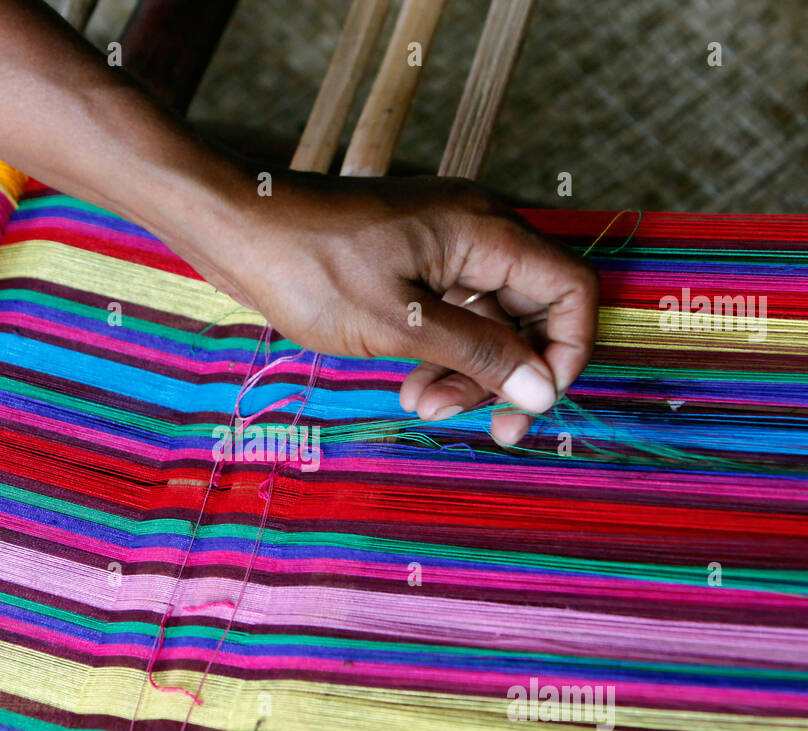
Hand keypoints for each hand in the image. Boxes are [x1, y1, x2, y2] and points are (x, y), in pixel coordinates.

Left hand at [186, 173, 599, 445]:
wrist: (237, 229)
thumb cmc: (308, 267)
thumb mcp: (398, 323)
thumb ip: (478, 353)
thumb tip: (544, 388)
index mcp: (485, 231)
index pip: (571, 289)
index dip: (567, 350)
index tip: (533, 401)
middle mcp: (475, 233)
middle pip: (530, 311)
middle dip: (508, 372)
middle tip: (479, 423)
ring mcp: (443, 249)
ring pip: (488, 320)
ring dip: (468, 372)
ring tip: (422, 405)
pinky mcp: (413, 266)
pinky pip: (452, 315)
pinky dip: (440, 354)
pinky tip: (410, 386)